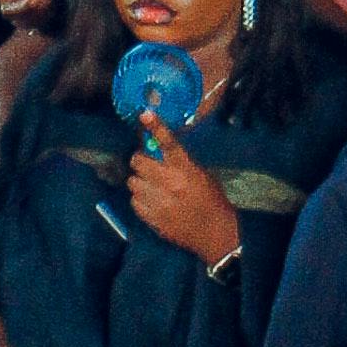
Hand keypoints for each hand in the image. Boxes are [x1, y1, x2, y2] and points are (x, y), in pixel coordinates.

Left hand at [125, 116, 241, 263]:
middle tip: (146, 164)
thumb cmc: (212, 198)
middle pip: (139, 162)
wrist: (213, 232)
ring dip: (139, 181)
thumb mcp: (201, 173)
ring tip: (149, 185)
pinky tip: (149, 200)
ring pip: (133, 183)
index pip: (168, 143)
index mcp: (185, 168)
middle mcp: (169, 183)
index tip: (145, 114)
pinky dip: (139, 199)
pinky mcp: (152, 219)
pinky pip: (134, 202)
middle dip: (140, 160)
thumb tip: (160, 150)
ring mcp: (158, 203)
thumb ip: (181, 162)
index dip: (155, 127)